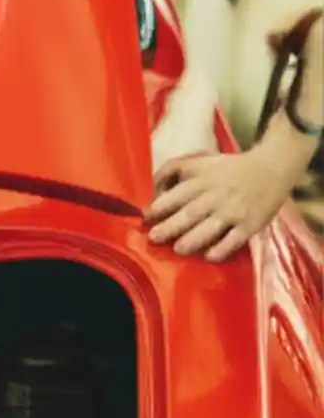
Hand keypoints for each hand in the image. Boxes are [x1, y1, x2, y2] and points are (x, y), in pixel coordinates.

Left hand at [145, 146, 298, 261]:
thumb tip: (151, 185)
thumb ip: (173, 169)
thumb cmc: (227, 168)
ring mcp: (234, 211)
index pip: (176, 195)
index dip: (159, 207)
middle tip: (154, 238)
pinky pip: (235, 240)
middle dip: (170, 227)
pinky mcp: (250, 224)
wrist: (271, 168)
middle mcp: (215, 196)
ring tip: (178, 249)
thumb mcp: (198, 161)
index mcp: (201, 180)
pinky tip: (209, 257)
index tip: (145, 218)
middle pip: (190, 213)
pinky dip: (222, 249)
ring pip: (210, 228)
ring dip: (192, 240)